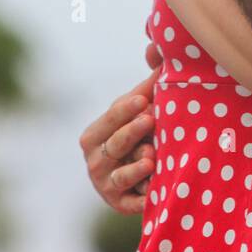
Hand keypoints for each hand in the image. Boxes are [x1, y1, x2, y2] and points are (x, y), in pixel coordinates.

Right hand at [78, 57, 160, 214]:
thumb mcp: (140, 110)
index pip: (110, 118)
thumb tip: (156, 46)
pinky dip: (142, 198)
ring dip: (135, 166)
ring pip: (120, 175)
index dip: (125, 109)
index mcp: (95, 134)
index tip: (143, 98)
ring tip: (152, 157)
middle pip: (114, 144)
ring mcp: (106, 184)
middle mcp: (95, 160)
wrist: (144, 176)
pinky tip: (155, 192)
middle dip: (132, 131)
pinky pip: (131, 202)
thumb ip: (147, 84)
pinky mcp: (121, 205)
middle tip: (151, 119)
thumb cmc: (140, 133)